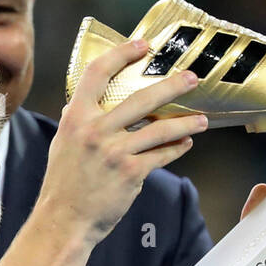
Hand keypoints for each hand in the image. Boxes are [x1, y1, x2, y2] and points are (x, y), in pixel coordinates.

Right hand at [37, 41, 206, 244]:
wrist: (64, 220)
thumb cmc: (64, 183)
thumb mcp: (63, 144)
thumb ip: (76, 121)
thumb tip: (80, 103)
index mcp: (76, 117)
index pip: (97, 73)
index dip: (122, 53)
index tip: (143, 45)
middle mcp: (96, 130)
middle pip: (141, 98)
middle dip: (172, 85)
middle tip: (192, 78)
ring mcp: (115, 151)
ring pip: (160, 129)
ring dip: (186, 122)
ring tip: (202, 120)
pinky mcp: (130, 173)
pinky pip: (161, 155)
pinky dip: (176, 148)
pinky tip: (185, 143)